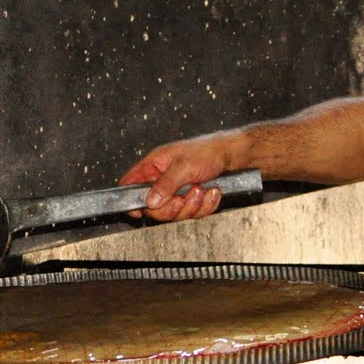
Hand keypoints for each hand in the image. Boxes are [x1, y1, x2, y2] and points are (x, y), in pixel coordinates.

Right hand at [117, 132, 241, 221]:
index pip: (131, 184)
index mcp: (154, 165)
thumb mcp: (184, 166)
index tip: (138, 211)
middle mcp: (163, 179)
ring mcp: (178, 191)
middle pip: (154, 207)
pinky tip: (212, 192)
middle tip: (182, 199)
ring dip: (192, 205)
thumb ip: (165, 184)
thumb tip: (150, 202)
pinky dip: (205, 206)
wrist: (233, 155)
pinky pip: (194, 212)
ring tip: (201, 190)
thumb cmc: (208, 151)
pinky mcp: (192, 198)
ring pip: (176, 212)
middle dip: (171, 208)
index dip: (130, 199)